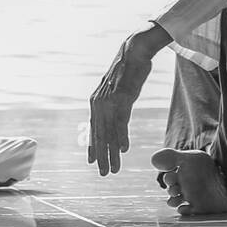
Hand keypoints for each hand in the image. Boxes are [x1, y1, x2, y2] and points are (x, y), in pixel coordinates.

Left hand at [88, 26, 169, 174]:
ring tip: (114, 169)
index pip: (93, 130)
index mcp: (96, 103)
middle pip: (100, 136)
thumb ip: (114, 104)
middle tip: (104, 174)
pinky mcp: (121, 99)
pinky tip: (123, 150)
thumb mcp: (118, 90)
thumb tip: (115, 114)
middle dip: (102, 157)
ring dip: (111, 153)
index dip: (93, 147)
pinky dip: (121, 136)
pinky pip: (121, 122)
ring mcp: (109, 102)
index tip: (93, 162)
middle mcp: (99, 104)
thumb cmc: (128, 71)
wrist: (134, 51)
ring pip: (109, 133)